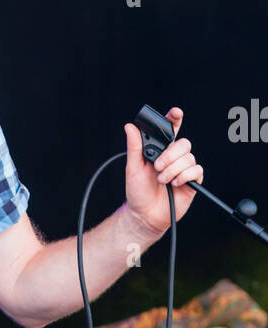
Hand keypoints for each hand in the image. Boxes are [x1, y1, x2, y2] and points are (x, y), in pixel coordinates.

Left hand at [123, 107, 203, 239]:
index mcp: (160, 151)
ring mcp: (184, 169)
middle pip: (183, 143)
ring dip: (173, 169)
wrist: (145, 215)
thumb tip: (130, 127)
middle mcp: (174, 158)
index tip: (175, 113)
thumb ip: (134, 147)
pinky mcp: (192, 181)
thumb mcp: (132, 168)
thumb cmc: (138, 192)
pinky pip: (196, 170)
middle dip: (170, 155)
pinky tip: (174, 184)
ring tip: (162, 180)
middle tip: (157, 167)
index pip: (170, 130)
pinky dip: (184, 176)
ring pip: (189, 158)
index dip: (174, 119)